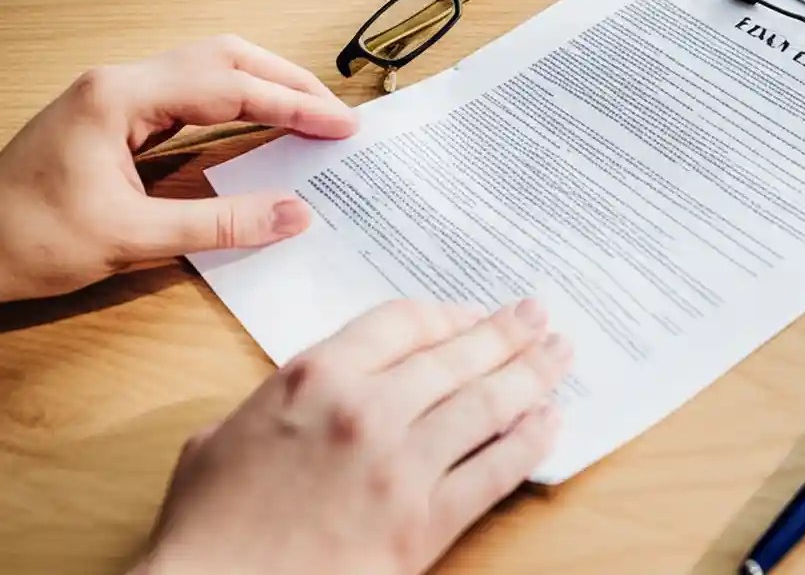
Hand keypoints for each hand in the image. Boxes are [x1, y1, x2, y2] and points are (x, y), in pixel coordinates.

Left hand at [0, 35, 357, 301]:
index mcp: (120, 98)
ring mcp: (116, 94)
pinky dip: (237, 102)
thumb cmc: (27, 240)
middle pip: (225, 57)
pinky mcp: (116, 114)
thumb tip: (294, 214)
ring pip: (209, 67)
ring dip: (265, 85)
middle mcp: (120, 82)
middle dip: (288, 82)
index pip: (230, 87)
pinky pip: (191, 92)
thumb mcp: (130, 239)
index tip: (341, 124)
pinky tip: (261, 125)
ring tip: (312, 116)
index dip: (294, 106)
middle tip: (337, 116)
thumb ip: (219, 224)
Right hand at [133, 297, 571, 574]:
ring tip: (560, 356)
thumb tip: (326, 389)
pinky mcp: (424, 524)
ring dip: (532, 376)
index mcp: (316, 376)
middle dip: (507, 333)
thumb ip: (289, 397)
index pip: (405, 322)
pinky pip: (494, 473)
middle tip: (539, 318)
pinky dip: (529, 444)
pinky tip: (550, 424)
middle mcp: (367, 410)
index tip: (473, 315)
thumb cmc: (208, 524)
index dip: (450, 315)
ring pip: (487, 405)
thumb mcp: (226, 432)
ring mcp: (401, 466)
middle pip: (457, 356)